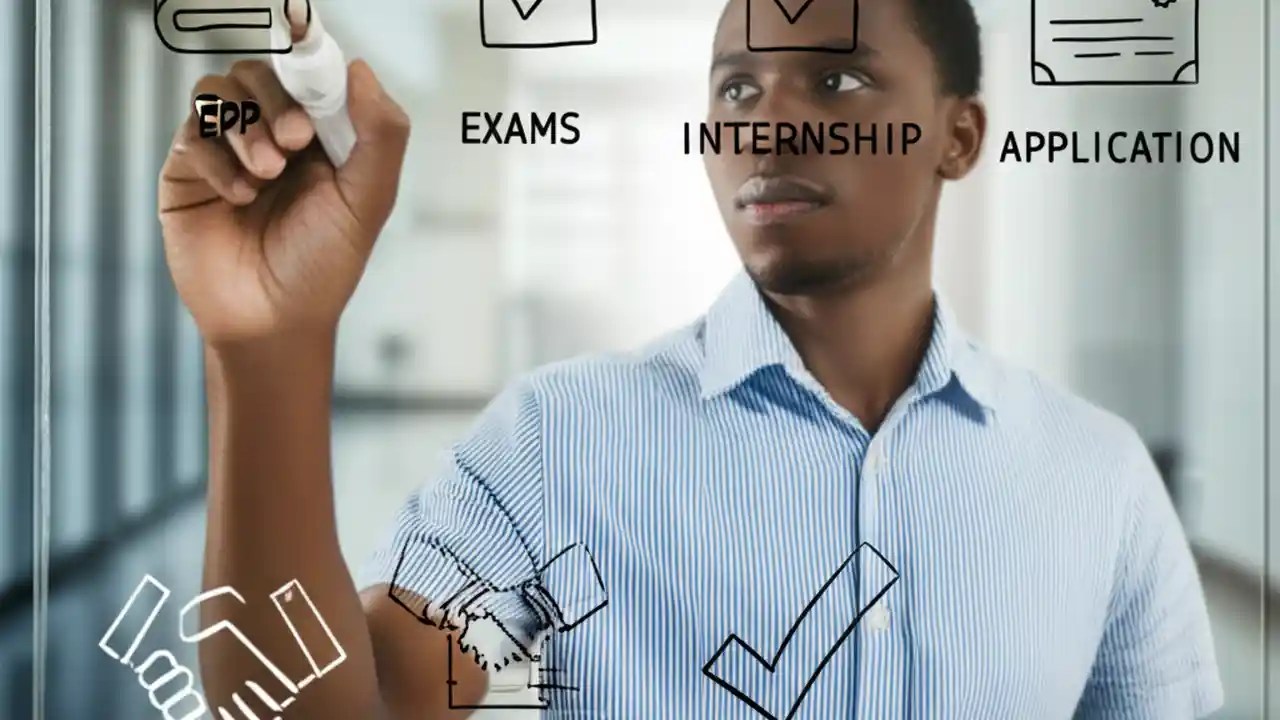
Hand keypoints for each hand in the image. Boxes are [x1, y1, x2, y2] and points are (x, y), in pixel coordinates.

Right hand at [158, 58, 410, 346]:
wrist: (271, 320)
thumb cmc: (323, 266)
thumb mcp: (368, 201)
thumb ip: (380, 135)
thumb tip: (361, 70)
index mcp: (319, 138)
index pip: (307, 76)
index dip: (310, 77)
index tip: (318, 110)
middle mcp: (271, 137)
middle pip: (258, 72)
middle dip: (276, 101)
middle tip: (295, 142)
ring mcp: (227, 152)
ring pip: (218, 92)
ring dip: (245, 125)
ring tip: (267, 173)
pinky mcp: (190, 172)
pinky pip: (193, 134)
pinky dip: (218, 159)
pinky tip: (241, 198)